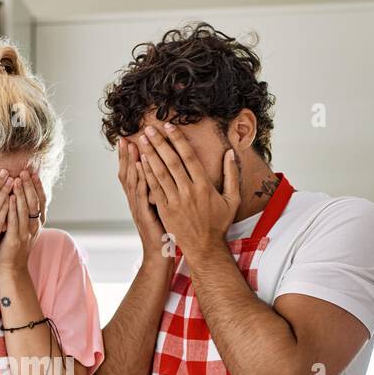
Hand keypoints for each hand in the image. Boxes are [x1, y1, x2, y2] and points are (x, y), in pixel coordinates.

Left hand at [0, 171, 42, 275]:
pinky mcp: (14, 240)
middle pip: (34, 202)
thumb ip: (20, 211)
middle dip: (29, 186)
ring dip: (21, 194)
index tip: (33, 173)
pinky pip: (14, 221)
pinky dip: (12, 208)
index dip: (37, 187)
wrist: (11, 269)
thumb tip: (15, 191)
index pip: (41, 201)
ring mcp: (25, 233)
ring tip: (17, 180)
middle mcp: (34, 227)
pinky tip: (9, 198)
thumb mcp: (21, 226)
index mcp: (37, 223)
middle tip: (24, 172)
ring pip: (25, 210)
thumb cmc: (12, 245)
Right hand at [117, 137, 167, 262]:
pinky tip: (141, 165)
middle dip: (126, 155)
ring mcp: (138, 208)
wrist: (160, 255)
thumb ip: (159, 192)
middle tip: (124, 137)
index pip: (131, 174)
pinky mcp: (145, 214)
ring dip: (131, 162)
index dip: (128, 157)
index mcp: (139, 199)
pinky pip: (141, 193)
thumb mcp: (160, 209)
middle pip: (127, 174)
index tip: (128, 139)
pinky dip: (140, 178)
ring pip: (132, 181)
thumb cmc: (164, 232)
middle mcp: (135, 201)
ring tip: (132, 144)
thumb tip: (165, 176)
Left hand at [136, 124, 239, 258]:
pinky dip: (147, 174)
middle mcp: (188, 192)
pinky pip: (154, 189)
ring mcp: (175, 201)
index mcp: (204, 186)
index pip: (188, 157)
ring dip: (150, 155)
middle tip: (149, 128)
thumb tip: (230, 153)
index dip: (178, 140)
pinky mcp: (165, 211)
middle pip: (171, 161)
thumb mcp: (232, 199)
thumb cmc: (219, 224)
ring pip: (160, 173)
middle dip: (159, 143)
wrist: (204, 248)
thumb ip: (231, 175)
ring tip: (142, 140)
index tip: (169, 127)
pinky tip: (141, 162)